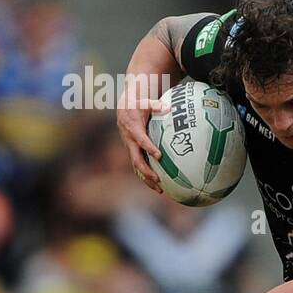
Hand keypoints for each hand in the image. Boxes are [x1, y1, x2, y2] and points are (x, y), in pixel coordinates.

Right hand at [116, 79, 165, 194]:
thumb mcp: (145, 102)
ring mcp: (130, 148)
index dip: (149, 148)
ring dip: (147, 179)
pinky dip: (146, 176)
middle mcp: (129, 141)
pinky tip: (157, 186)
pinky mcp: (132, 151)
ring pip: (137, 167)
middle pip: (136, 159)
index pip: (141, 140)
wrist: (123, 108)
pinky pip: (138, 166)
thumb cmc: (137, 104)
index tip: (159, 156)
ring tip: (160, 190)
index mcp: (132, 129)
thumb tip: (168, 107)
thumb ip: (155, 105)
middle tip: (158, 179)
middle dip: (147, 171)